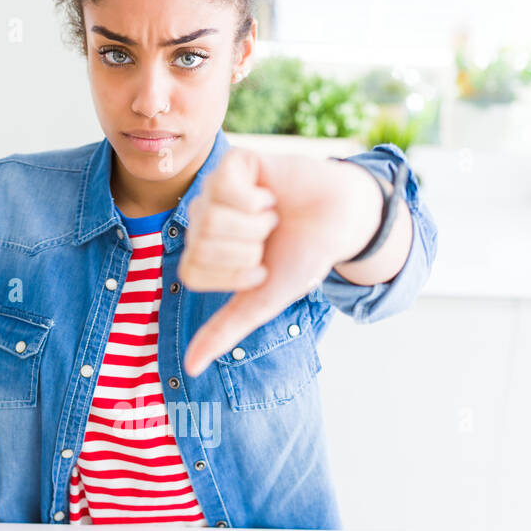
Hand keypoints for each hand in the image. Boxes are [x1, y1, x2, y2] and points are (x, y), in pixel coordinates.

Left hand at [178, 147, 378, 376]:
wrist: (338, 222)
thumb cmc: (299, 258)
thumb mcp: (260, 300)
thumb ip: (225, 331)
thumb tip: (194, 368)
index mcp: (204, 251)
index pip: (192, 273)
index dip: (232, 276)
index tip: (260, 268)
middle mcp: (202, 218)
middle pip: (201, 245)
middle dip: (246, 250)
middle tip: (268, 238)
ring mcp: (215, 187)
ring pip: (212, 218)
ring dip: (255, 225)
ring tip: (271, 217)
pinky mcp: (234, 162)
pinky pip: (226, 189)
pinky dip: (257, 200)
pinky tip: (270, 196)